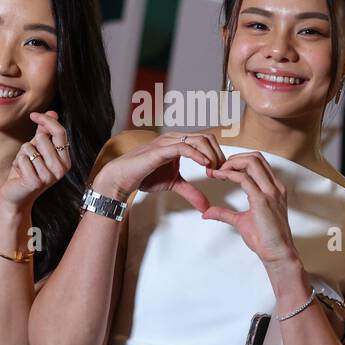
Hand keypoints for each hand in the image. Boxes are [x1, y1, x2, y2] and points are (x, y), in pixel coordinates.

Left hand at [0, 111, 70, 209]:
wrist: (17, 196)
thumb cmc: (27, 171)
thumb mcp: (37, 149)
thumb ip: (45, 132)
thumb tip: (52, 112)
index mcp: (65, 160)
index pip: (60, 132)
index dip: (46, 120)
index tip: (33, 114)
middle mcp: (61, 169)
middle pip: (44, 138)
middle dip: (31, 143)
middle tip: (29, 158)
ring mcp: (49, 176)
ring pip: (30, 147)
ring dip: (22, 155)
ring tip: (25, 167)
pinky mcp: (35, 181)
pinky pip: (21, 158)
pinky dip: (17, 163)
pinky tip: (20, 174)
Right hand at [92, 131, 224, 212]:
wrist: (123, 178)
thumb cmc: (145, 176)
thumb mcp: (174, 184)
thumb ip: (190, 192)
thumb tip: (205, 207)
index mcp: (179, 143)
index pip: (206, 141)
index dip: (218, 154)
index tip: (221, 171)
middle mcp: (175, 139)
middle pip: (207, 137)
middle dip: (218, 154)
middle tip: (221, 171)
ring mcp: (167, 142)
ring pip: (198, 140)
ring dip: (210, 154)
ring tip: (213, 170)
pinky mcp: (160, 150)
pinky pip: (183, 147)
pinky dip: (197, 155)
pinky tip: (204, 165)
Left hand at [200, 152, 299, 270]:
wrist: (277, 253)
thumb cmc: (265, 239)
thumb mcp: (241, 222)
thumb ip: (225, 214)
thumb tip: (207, 212)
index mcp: (274, 189)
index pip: (258, 163)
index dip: (238, 162)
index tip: (222, 170)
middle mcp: (275, 187)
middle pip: (256, 157)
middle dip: (234, 158)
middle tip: (218, 168)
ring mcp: (270, 192)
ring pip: (252, 162)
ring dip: (231, 163)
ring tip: (217, 171)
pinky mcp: (262, 200)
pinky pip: (244, 178)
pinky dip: (229, 174)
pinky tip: (219, 177)